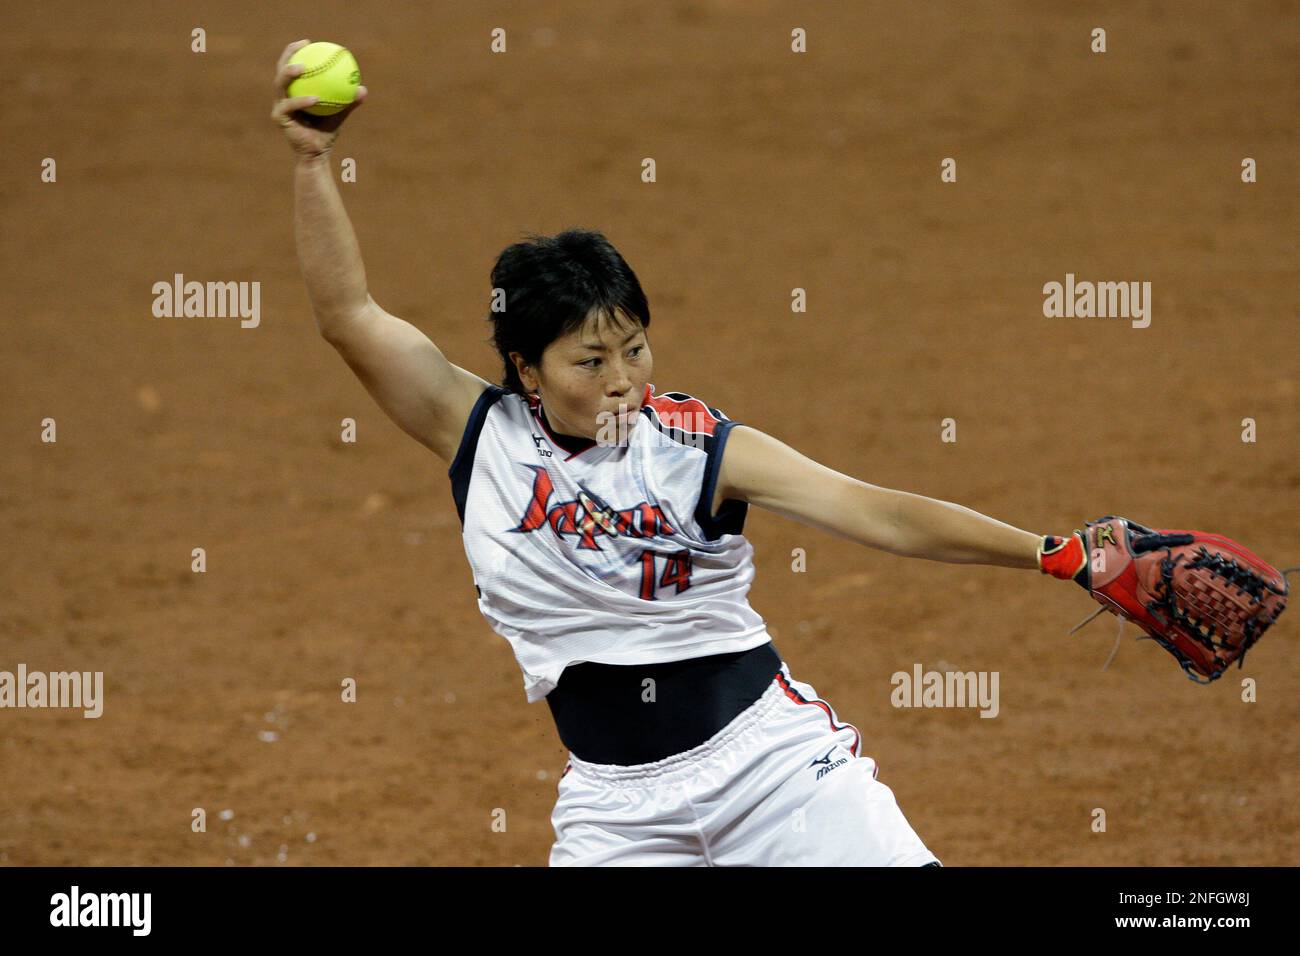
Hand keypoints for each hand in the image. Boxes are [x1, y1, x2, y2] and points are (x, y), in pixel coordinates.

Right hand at [270, 38, 367, 158]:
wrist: (317, 154)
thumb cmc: (326, 133)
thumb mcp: (339, 114)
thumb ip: (349, 101)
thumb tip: (362, 88)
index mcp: (294, 91)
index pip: (292, 66)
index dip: (296, 51)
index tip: (309, 42)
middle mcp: (283, 96)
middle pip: (280, 69)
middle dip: (288, 54)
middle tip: (302, 47)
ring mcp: (279, 106)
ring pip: (280, 85)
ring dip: (289, 73)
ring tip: (302, 67)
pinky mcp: (279, 118)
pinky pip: (290, 106)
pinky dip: (302, 101)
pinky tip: (315, 98)